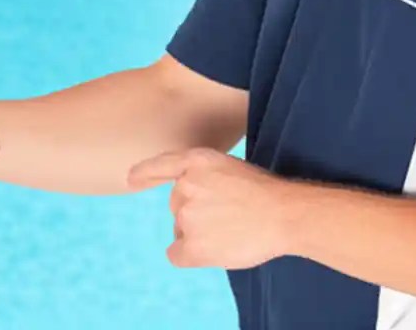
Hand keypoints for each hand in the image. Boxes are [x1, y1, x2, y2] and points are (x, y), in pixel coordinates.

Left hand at [126, 147, 300, 268]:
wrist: (285, 214)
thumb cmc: (267, 195)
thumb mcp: (231, 170)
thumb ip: (206, 180)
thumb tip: (192, 205)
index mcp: (198, 161)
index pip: (163, 165)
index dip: (145, 173)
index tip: (130, 180)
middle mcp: (186, 185)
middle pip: (177, 207)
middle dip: (195, 215)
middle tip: (229, 219)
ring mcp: (187, 214)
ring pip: (181, 231)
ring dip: (200, 235)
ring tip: (232, 232)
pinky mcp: (191, 242)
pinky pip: (176, 254)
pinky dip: (190, 256)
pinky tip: (214, 252)